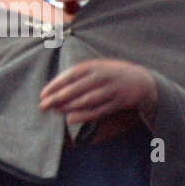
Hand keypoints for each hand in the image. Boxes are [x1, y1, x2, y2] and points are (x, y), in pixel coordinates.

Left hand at [39, 59, 156, 124]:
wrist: (142, 81)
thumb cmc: (112, 75)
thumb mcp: (97, 68)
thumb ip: (79, 75)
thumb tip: (55, 88)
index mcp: (96, 65)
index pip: (71, 74)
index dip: (56, 84)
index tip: (42, 94)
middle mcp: (103, 76)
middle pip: (76, 88)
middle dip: (58, 98)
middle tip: (43, 106)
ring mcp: (112, 89)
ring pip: (86, 100)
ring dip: (68, 107)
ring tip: (54, 111)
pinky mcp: (119, 102)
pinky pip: (99, 110)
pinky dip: (84, 115)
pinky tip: (70, 119)